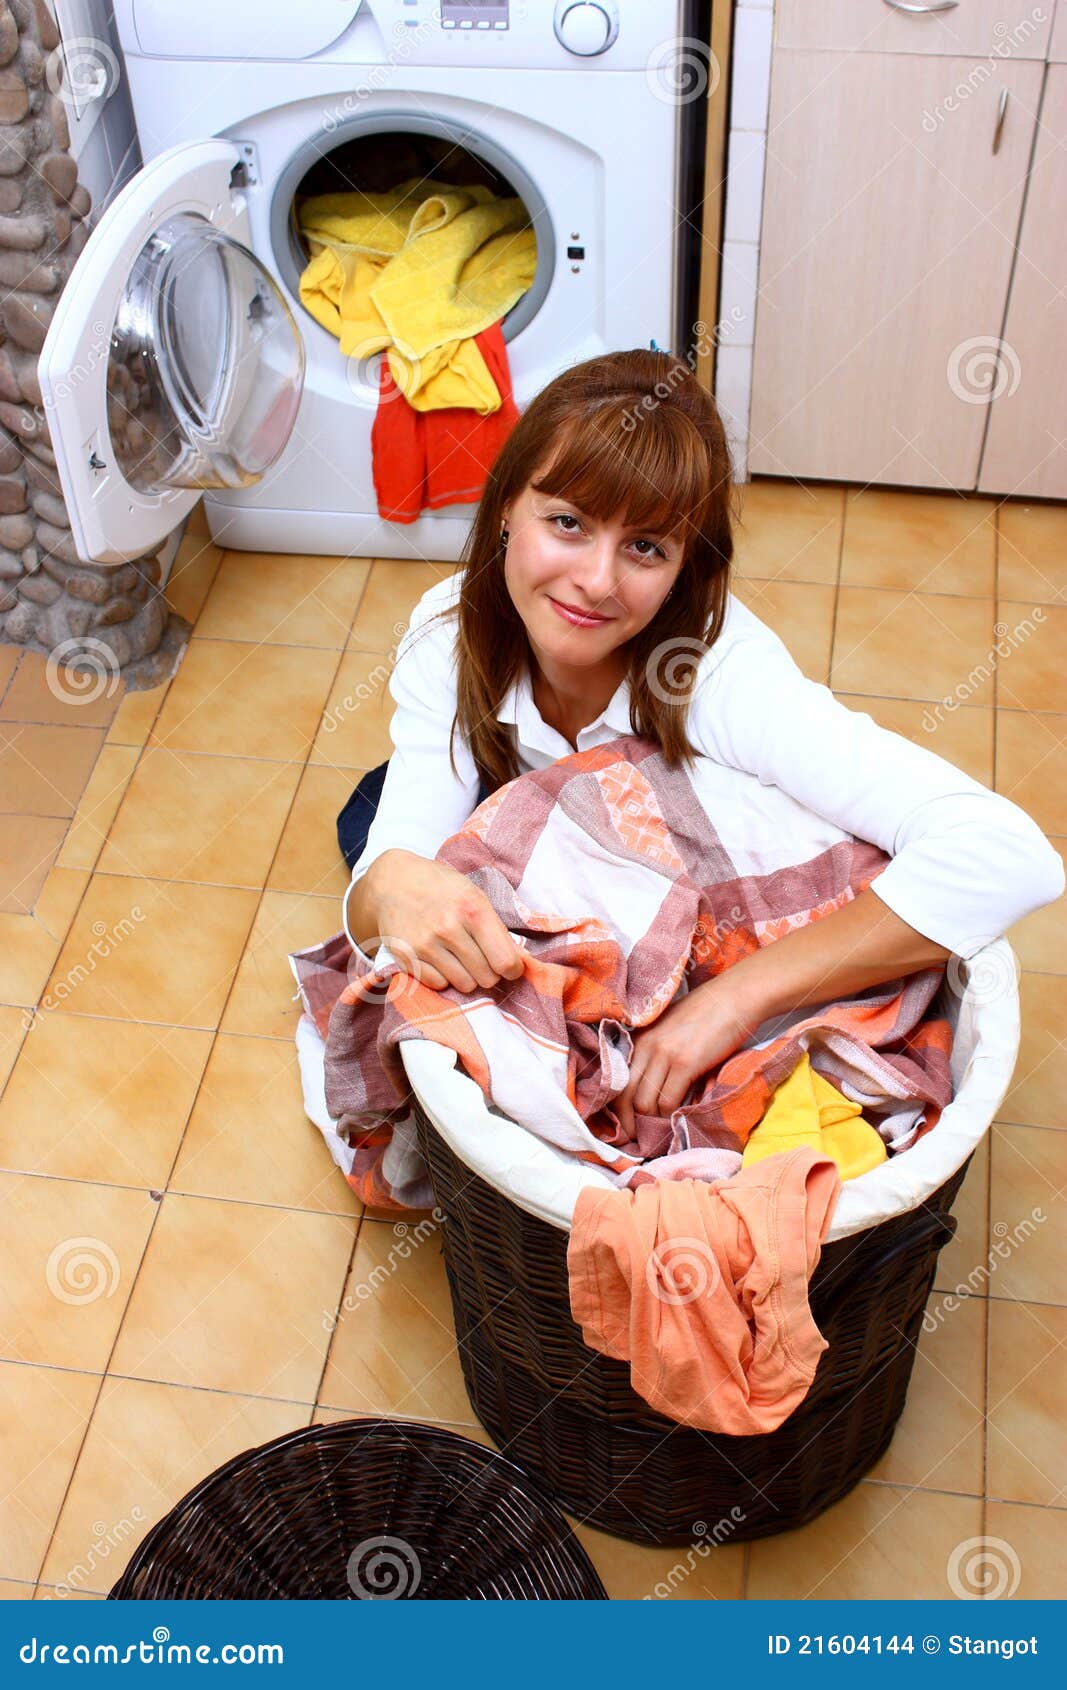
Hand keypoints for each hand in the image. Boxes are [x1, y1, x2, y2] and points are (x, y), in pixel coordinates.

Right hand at [362, 849, 525, 993]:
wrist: (393, 881)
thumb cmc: (440, 887)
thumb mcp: (474, 894)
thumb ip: (496, 926)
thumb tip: (519, 961)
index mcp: (472, 909)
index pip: (505, 960)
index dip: (513, 969)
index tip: (509, 966)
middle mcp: (448, 928)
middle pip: (487, 977)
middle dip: (489, 971)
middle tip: (481, 958)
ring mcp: (425, 945)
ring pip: (464, 985)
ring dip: (467, 976)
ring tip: (460, 957)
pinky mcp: (407, 957)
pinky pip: (439, 985)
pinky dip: (444, 977)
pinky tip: (440, 959)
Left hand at [612, 972, 770, 1139]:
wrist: (734, 997)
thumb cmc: (707, 1015)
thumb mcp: (670, 1031)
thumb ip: (657, 1054)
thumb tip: (654, 1090)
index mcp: (639, 1039)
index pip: (616, 1081)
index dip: (618, 1108)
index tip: (625, 1125)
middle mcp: (645, 1046)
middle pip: (624, 1096)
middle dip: (629, 1123)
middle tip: (638, 1139)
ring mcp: (663, 1054)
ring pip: (644, 1103)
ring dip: (652, 1122)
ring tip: (660, 1132)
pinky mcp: (685, 1063)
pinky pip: (668, 1101)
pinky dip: (671, 1116)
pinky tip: (679, 1119)